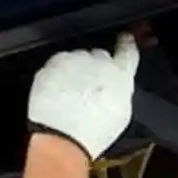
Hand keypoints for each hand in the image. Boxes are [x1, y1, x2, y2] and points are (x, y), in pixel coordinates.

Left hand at [27, 33, 139, 159]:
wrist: (62, 138)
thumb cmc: (95, 132)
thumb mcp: (120, 113)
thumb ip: (120, 89)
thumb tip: (115, 84)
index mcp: (119, 74)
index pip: (127, 51)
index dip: (126, 43)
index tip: (125, 39)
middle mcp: (97, 61)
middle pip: (97, 55)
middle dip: (94, 68)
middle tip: (88, 90)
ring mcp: (71, 61)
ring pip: (74, 59)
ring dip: (73, 71)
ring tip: (70, 97)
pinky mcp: (50, 66)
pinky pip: (55, 66)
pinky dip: (55, 76)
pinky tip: (56, 96)